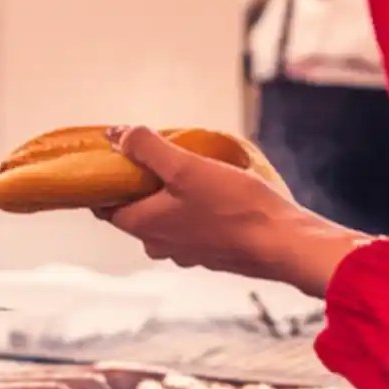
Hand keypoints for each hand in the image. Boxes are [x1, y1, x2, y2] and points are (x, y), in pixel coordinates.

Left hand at [100, 126, 367, 296]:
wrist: (283, 244)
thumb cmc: (235, 207)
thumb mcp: (186, 168)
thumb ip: (148, 149)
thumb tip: (118, 135)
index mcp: (142, 226)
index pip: (105, 206)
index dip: (106, 182)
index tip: (116, 160)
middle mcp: (158, 244)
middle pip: (135, 211)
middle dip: (140, 186)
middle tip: (155, 158)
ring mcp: (184, 252)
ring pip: (164, 219)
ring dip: (169, 197)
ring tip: (187, 171)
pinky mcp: (211, 254)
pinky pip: (191, 227)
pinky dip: (192, 209)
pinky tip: (213, 193)